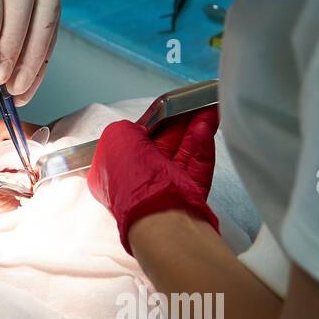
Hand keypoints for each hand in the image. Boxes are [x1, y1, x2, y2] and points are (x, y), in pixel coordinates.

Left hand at [87, 107, 219, 253]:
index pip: (130, 145)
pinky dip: (201, 146)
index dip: (147, 127)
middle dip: (177, 125)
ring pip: (181, 154)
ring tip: (207, 110)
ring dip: (194, 130)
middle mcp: (137, 182)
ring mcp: (164, 190)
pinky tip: (206, 127)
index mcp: (111, 172)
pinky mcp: (188, 194)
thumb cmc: (128, 176)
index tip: (163, 112)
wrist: (154, 212)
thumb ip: (126, 128)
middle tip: (192, 105)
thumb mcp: (114, 137)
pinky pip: (195, 165)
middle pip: (161, 147)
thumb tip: (138, 128)